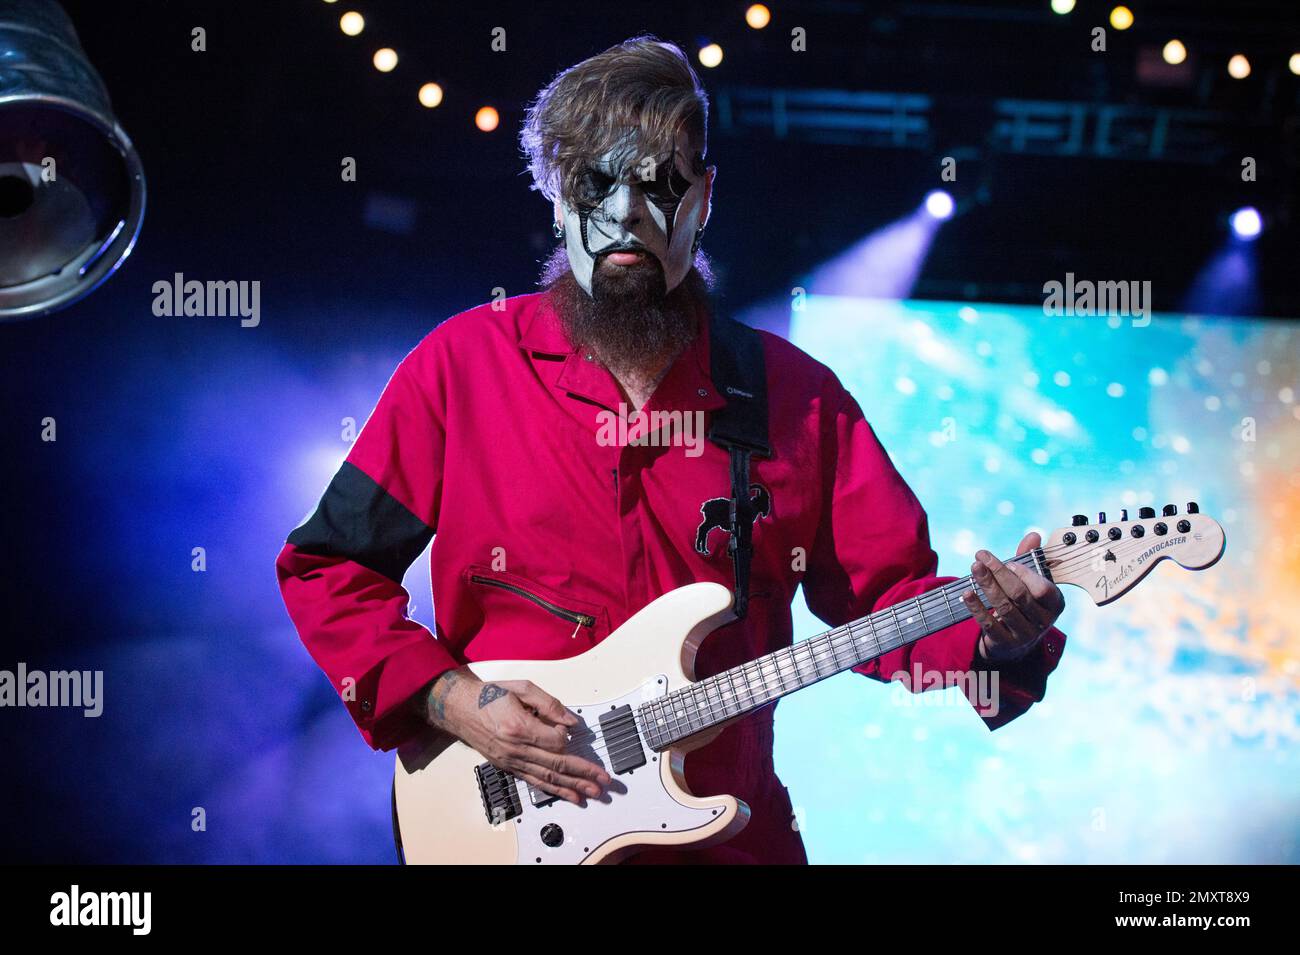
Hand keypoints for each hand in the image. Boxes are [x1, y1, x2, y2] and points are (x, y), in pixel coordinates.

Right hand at [418, 667, 610, 804]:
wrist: (460, 709)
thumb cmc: (490, 695)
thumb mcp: (521, 688)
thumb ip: (549, 704)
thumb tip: (571, 722)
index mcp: (520, 727)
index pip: (556, 741)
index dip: (566, 735)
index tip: (566, 728)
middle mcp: (516, 749)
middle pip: (557, 765)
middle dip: (584, 774)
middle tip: (604, 781)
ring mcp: (512, 761)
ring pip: (548, 778)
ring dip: (574, 787)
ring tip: (594, 793)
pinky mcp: (509, 767)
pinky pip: (535, 782)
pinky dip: (555, 790)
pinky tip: (570, 796)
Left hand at [962, 532, 1063, 663]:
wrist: (1015, 643)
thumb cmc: (1023, 604)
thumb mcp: (1029, 583)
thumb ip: (1029, 559)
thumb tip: (1034, 535)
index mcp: (1055, 604)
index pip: (1043, 589)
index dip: (1025, 574)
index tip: (1008, 562)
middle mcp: (1043, 621)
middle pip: (1019, 595)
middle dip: (998, 573)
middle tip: (980, 556)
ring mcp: (1025, 635)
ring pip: (1004, 607)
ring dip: (987, 585)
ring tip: (974, 568)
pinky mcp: (1005, 643)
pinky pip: (989, 624)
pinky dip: (977, 607)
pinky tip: (967, 592)